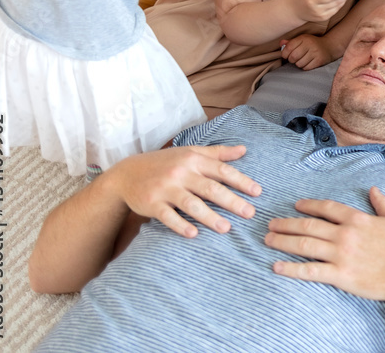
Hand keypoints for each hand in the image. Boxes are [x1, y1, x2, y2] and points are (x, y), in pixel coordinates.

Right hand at [105, 145, 261, 237]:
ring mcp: (165, 189)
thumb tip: (244, 150)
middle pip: (210, 188)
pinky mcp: (152, 204)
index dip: (241, 181)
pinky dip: (180, 225)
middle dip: (232, 201)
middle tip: (250, 213)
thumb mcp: (190, 152)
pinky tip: (193, 234)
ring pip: (191, 204)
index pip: (222, 170)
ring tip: (226, 228)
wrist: (127, 173)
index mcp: (193, 160)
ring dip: (210, 217)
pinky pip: (168, 216)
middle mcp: (181, 173)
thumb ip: (217, 153)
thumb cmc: (165, 163)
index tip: (257, 192)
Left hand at [265, 186, 384, 302]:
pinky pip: (309, 270)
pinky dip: (291, 268)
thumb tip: (373, 190)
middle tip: (271, 223)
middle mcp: (345, 234)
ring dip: (283, 241)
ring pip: (304, 245)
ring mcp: (340, 255)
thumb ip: (382, 204)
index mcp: (357, 219)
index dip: (309, 206)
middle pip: (309, 225)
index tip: (296, 206)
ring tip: (268, 240)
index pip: (326, 208)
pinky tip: (277, 266)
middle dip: (287, 223)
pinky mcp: (339, 275)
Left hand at [280, 33, 334, 69]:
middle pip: (293, 56)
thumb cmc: (312, 43)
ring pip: (299, 64)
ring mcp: (315, 53)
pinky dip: (305, 67)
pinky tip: (307, 62)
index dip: (284, 53)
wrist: (329, 46)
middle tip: (294, 59)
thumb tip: (281, 43)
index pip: (289, 47)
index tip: (286, 55)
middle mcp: (310, 45)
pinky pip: (306, 68)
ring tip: (301, 60)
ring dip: (298, 64)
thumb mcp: (302, 40)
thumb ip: (291, 42)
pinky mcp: (319, 61)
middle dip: (291, 60)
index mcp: (304, 38)